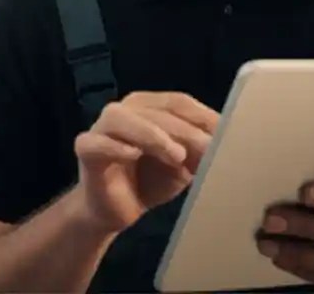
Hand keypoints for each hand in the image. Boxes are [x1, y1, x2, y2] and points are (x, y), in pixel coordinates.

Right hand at [70, 92, 218, 233]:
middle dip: (185, 131)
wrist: (117, 210)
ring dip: (152, 135)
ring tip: (176, 155)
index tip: (227, 133)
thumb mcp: (184, 164)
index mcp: (149, 107)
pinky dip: (115, 146)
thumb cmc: (151, 180)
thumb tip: (227, 141)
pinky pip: (97, 143)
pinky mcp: (86, 148)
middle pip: (156, 111)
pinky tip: (133, 154)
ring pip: (123, 119)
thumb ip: (199, 150)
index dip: (203, 117)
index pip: (178, 102)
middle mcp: (125, 110)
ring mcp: (102, 127)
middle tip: (208, 149)